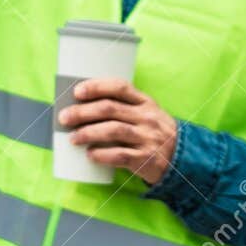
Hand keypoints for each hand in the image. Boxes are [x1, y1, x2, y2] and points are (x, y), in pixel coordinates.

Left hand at [58, 77, 178, 185]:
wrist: (181, 159)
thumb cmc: (155, 133)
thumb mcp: (147, 114)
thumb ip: (124, 109)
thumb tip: (84, 109)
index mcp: (146, 102)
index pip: (120, 87)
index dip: (97, 87)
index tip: (77, 91)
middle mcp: (147, 117)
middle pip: (110, 109)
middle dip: (83, 112)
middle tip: (64, 118)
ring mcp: (147, 138)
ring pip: (113, 130)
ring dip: (88, 133)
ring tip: (73, 138)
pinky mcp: (145, 158)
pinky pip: (119, 155)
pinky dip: (102, 155)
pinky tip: (90, 155)